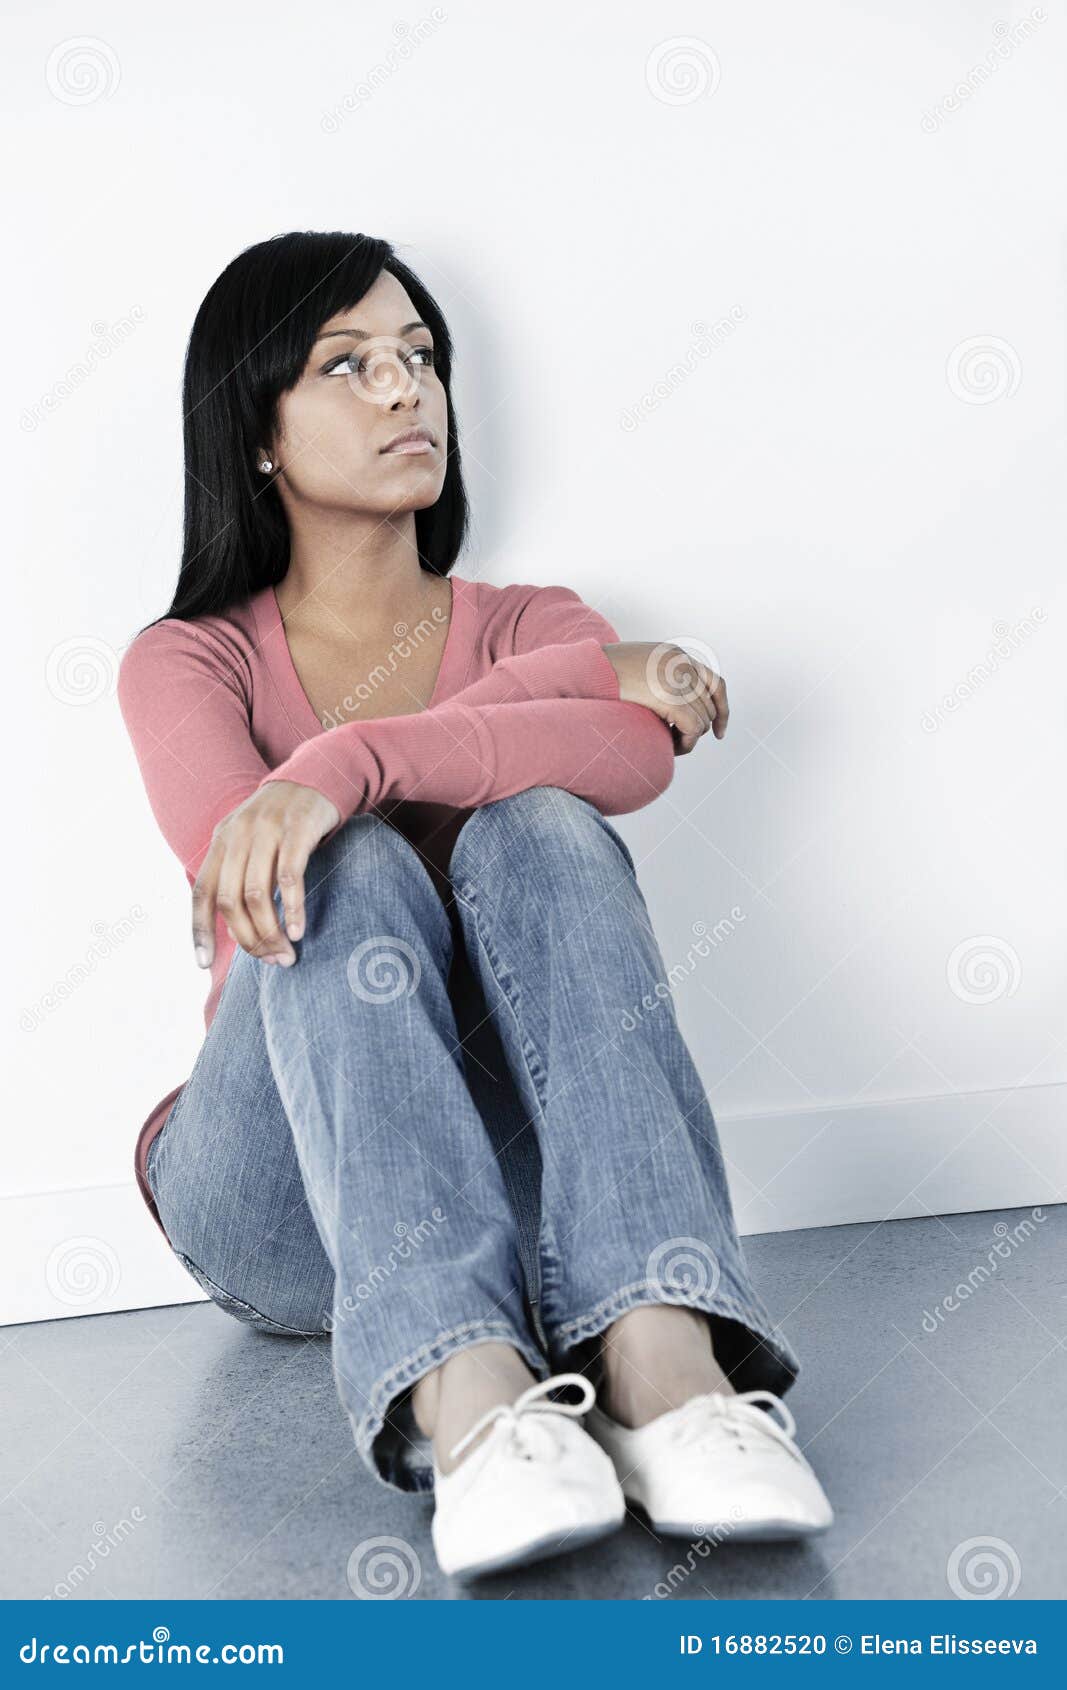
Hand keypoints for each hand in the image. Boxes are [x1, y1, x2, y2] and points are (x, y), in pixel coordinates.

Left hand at [192, 780, 340, 968]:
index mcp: (221, 842)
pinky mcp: (297, 831)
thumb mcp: (249, 842)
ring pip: (257, 895)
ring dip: (270, 932)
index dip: (199, 931)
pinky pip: (290, 879)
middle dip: (248, 939)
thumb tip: (235, 929)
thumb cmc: (280, 822)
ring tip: (286, 954)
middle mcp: (239, 836)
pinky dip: (293, 909)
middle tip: (271, 960)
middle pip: (231, 901)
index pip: (202, 893)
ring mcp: (267, 832)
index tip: (202, 964)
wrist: (314, 778)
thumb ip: (238, 876)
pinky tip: (299, 930)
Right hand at [602, 641, 728, 753]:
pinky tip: (669, 748)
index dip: (721, 709)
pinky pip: (693, 730)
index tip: (717, 731)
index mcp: (676, 654)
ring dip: (688, 738)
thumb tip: (672, 710)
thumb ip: (658, 681)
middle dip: (698, 728)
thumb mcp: (636, 669)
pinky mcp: (672, 698)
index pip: (714, 683)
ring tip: (666, 743)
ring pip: (703, 721)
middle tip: (675, 740)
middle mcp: (682, 663)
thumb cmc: (600, 674)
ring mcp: (679, 679)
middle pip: (710, 706)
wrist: (584, 670)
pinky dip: (685, 744)